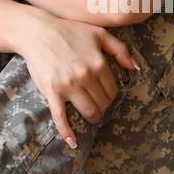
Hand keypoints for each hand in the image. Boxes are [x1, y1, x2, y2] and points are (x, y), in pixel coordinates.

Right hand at [13, 9, 138, 148]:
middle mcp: (86, 76)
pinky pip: (61, 117)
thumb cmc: (69, 31)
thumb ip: (120, 49)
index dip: (111, 97)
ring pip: (89, 111)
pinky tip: (73, 143)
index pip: (113, 91)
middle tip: (98, 107)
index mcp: (99, 63)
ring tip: (91, 116)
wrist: (37, 32)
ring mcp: (69, 86)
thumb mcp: (99, 33)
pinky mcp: (52, 92)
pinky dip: (67, 132)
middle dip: (103, 108)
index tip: (105, 97)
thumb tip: (135, 68)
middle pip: (103, 103)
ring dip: (92, 117)